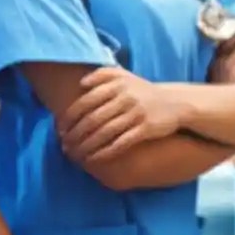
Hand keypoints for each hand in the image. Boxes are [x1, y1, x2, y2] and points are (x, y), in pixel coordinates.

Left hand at [59, 68, 183, 162]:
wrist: (174, 103)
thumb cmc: (142, 91)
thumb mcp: (125, 76)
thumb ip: (103, 75)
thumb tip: (81, 84)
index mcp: (117, 84)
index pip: (85, 102)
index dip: (70, 118)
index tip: (60, 129)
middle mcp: (125, 97)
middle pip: (92, 119)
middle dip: (75, 135)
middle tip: (64, 145)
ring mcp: (136, 113)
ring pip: (104, 133)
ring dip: (86, 146)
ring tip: (76, 155)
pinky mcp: (145, 128)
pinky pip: (120, 143)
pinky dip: (104, 153)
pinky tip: (94, 159)